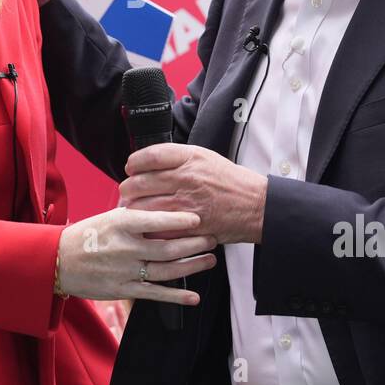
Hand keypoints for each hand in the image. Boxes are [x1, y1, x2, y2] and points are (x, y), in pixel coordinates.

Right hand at [57, 207, 215, 304]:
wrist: (60, 261)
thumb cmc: (87, 235)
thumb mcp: (108, 217)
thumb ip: (135, 212)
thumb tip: (162, 197)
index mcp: (120, 225)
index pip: (155, 221)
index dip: (179, 220)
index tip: (198, 218)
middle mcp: (124, 248)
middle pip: (168, 248)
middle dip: (194, 244)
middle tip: (212, 237)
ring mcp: (125, 271)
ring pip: (166, 270)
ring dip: (192, 266)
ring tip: (210, 260)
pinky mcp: (124, 289)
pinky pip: (155, 294)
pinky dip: (176, 296)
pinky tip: (194, 296)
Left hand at [121, 144, 266, 244]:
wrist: (257, 206)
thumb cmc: (232, 182)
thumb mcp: (207, 158)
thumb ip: (179, 159)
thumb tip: (149, 163)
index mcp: (191, 158)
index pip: (150, 156)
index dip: (134, 163)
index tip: (131, 168)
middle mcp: (187, 178)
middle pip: (140, 182)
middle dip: (128, 188)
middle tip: (127, 192)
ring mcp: (188, 204)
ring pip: (144, 207)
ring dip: (133, 209)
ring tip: (133, 209)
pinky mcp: (190, 226)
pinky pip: (158, 228)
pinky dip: (148, 227)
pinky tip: (148, 224)